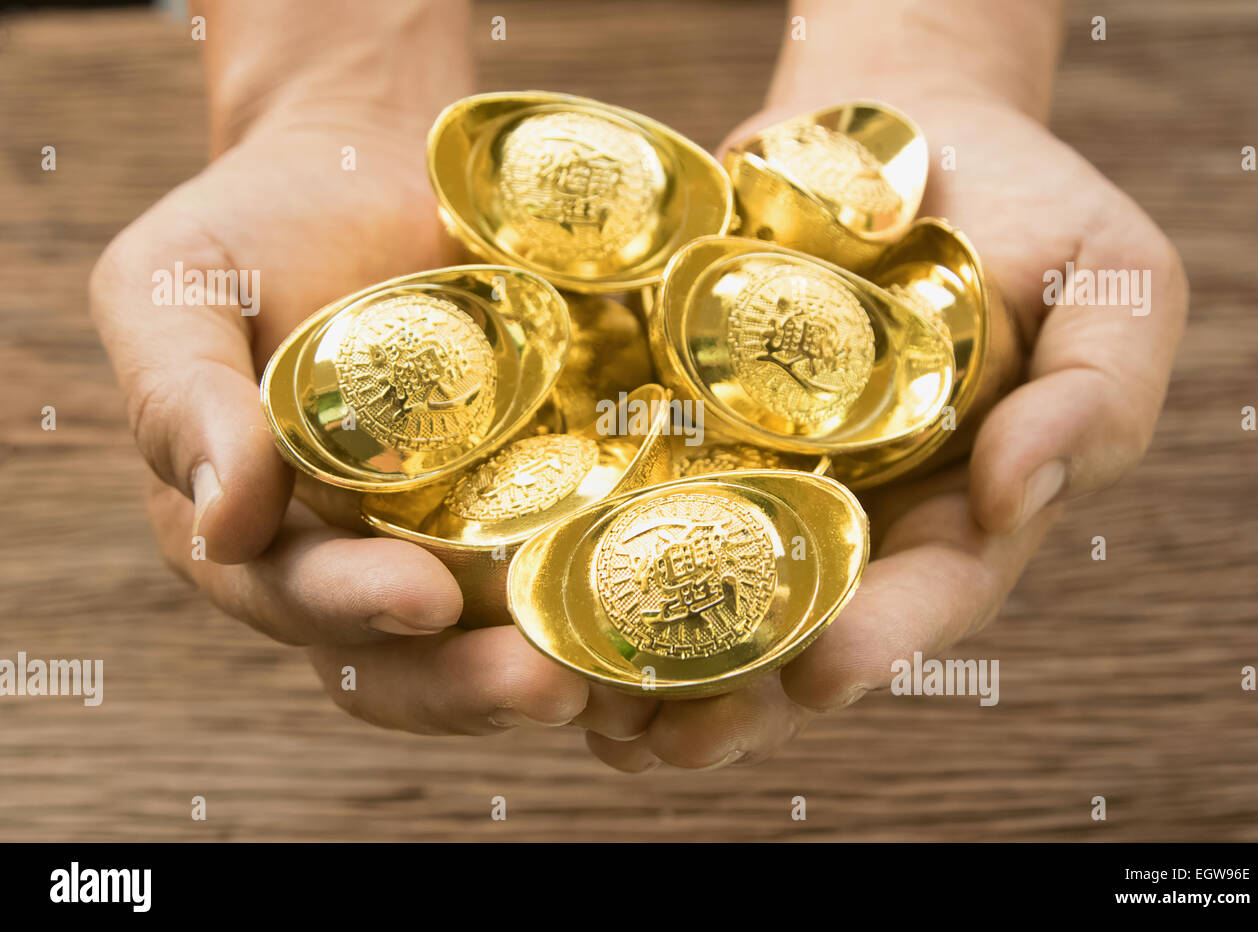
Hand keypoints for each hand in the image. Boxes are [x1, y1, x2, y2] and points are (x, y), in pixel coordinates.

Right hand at [89, 0, 659, 740]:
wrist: (372, 172)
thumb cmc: (257, 230)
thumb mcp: (177, 291)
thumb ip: (181, 400)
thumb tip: (224, 525)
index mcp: (262, 536)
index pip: (299, 603)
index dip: (354, 610)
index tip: (423, 597)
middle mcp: (361, 563)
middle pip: (410, 660)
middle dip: (473, 684)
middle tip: (551, 688)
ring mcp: (458, 541)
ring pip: (502, 641)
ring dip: (565, 671)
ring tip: (628, 682)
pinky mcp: (540, 502)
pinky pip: (579, 571)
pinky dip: (622, 607)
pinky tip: (681, 620)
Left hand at [584, 85, 1186, 771]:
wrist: (900, 122)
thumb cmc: (1028, 208)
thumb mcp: (1112, 281)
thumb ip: (1098, 394)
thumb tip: (1022, 495)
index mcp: (957, 508)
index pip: (925, 594)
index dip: (878, 639)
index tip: (823, 677)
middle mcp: (853, 513)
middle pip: (794, 622)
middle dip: (736, 690)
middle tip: (668, 738)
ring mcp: (761, 471)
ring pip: (701, 583)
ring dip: (645, 654)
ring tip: (587, 710)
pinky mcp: (684, 420)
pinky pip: (633, 490)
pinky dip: (583, 541)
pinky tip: (529, 593)